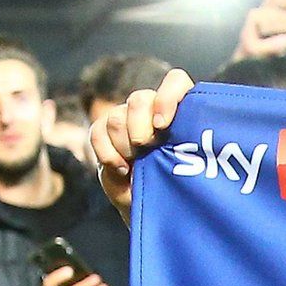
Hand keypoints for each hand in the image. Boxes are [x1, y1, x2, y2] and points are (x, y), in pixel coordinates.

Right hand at [90, 67, 194, 217]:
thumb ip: (184, 153)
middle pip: (139, 99)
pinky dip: (106, 152)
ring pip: (117, 116)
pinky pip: (97, 131)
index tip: (162, 125)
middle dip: (139, 127)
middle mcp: (153, 109)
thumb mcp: (187, 173)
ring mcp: (128, 119)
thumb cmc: (177, 186)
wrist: (152, 203)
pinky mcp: (105, 132)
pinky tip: (121, 168)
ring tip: (135, 164)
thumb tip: (178, 147)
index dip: (166, 97)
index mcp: (181, 110)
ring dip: (124, 144)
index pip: (175, 82)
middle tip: (147, 149)